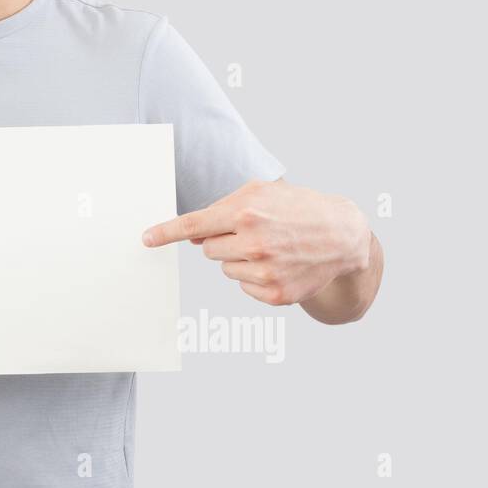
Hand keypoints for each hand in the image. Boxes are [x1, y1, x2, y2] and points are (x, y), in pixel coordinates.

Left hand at [141, 178, 370, 306]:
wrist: (342, 235)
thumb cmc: (296, 207)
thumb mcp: (261, 193)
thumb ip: (222, 209)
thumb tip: (193, 236)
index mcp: (246, 212)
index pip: (194, 224)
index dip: (166, 233)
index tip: (145, 239)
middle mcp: (254, 243)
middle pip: (208, 249)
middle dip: (224, 240)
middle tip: (253, 232)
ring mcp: (265, 272)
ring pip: (225, 269)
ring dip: (239, 259)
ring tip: (271, 247)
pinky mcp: (275, 294)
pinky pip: (242, 286)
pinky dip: (254, 277)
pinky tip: (279, 264)